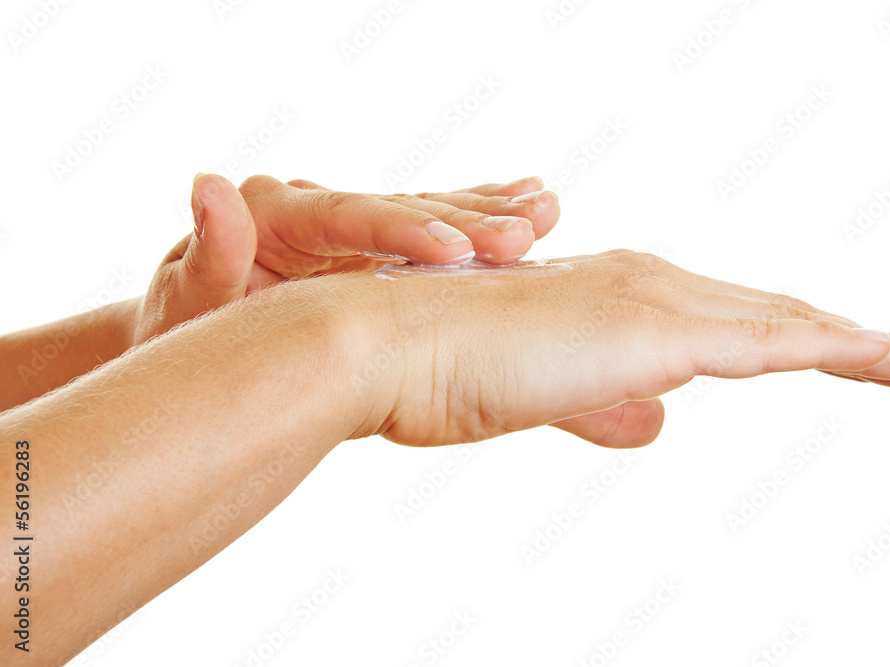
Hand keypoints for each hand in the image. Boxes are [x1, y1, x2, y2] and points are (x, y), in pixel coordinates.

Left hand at [133, 174, 559, 343]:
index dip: (406, 232)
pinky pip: (438, 229)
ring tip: (547, 209)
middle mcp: (325, 209)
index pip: (351, 216)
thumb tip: (211, 185)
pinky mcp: (381, 247)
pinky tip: (533, 206)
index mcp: (281, 214)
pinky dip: (482, 217)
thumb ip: (210, 251)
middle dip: (468, 221)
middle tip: (528, 232)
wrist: (205, 337)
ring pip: (431, 213)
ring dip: (490, 212)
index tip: (458, 252)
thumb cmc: (193, 330)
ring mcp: (357, 226)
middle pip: (403, 209)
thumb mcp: (192, 302)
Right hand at [332, 251, 889, 448]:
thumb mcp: (544, 395)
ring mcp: (652, 304)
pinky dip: (835, 349)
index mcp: (618, 300)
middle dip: (843, 338)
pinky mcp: (651, 332)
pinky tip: (888, 360)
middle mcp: (645, 287)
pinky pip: (768, 342)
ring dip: (860, 344)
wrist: (387, 345)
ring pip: (782, 324)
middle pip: (768, 315)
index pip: (722, 323)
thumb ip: (604, 405)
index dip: (782, 337)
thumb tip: (658, 422)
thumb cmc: (445, 369)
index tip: (835, 355)